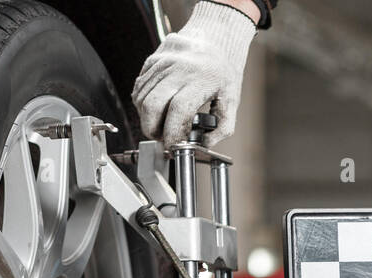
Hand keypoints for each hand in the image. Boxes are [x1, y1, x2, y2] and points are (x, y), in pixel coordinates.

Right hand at [132, 1, 256, 147]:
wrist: (214, 36)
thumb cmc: (223, 69)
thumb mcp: (232, 99)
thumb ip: (223, 127)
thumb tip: (204, 145)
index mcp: (200, 78)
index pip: (178, 111)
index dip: (172, 134)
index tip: (174, 146)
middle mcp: (177, 68)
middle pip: (152, 106)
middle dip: (153, 130)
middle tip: (163, 138)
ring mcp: (161, 62)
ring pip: (141, 99)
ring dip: (147, 119)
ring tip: (162, 124)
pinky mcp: (151, 60)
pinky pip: (139, 89)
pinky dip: (144, 105)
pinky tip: (158, 109)